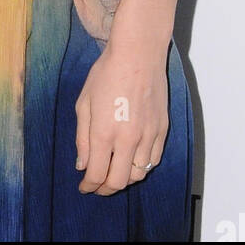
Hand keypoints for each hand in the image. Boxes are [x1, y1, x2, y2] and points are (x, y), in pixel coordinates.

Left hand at [74, 41, 168, 194]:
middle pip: (119, 182)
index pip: (97, 174)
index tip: (83, 187)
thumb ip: (82, 138)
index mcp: (104, 133)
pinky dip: (142, 167)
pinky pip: (154, 161)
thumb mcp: (84, 103)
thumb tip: (82, 165)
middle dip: (105, 189)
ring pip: (139, 175)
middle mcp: (128, 139)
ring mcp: (149, 136)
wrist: (137, 55)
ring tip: (113, 173)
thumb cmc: (106, 74)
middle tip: (96, 186)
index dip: (89, 186)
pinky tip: (132, 162)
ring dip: (124, 179)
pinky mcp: (162, 131)